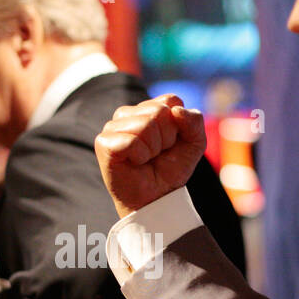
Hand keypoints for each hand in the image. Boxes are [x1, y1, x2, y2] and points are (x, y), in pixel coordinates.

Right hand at [94, 94, 207, 218]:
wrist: (157, 198)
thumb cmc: (170, 170)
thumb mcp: (194, 143)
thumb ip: (195, 121)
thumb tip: (176, 111)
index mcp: (147, 108)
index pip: (170, 101)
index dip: (178, 127)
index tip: (171, 143)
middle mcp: (128, 114)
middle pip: (159, 112)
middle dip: (166, 138)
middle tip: (157, 154)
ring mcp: (113, 126)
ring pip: (146, 125)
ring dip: (153, 149)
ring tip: (146, 159)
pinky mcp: (104, 142)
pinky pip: (131, 141)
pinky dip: (140, 156)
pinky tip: (135, 163)